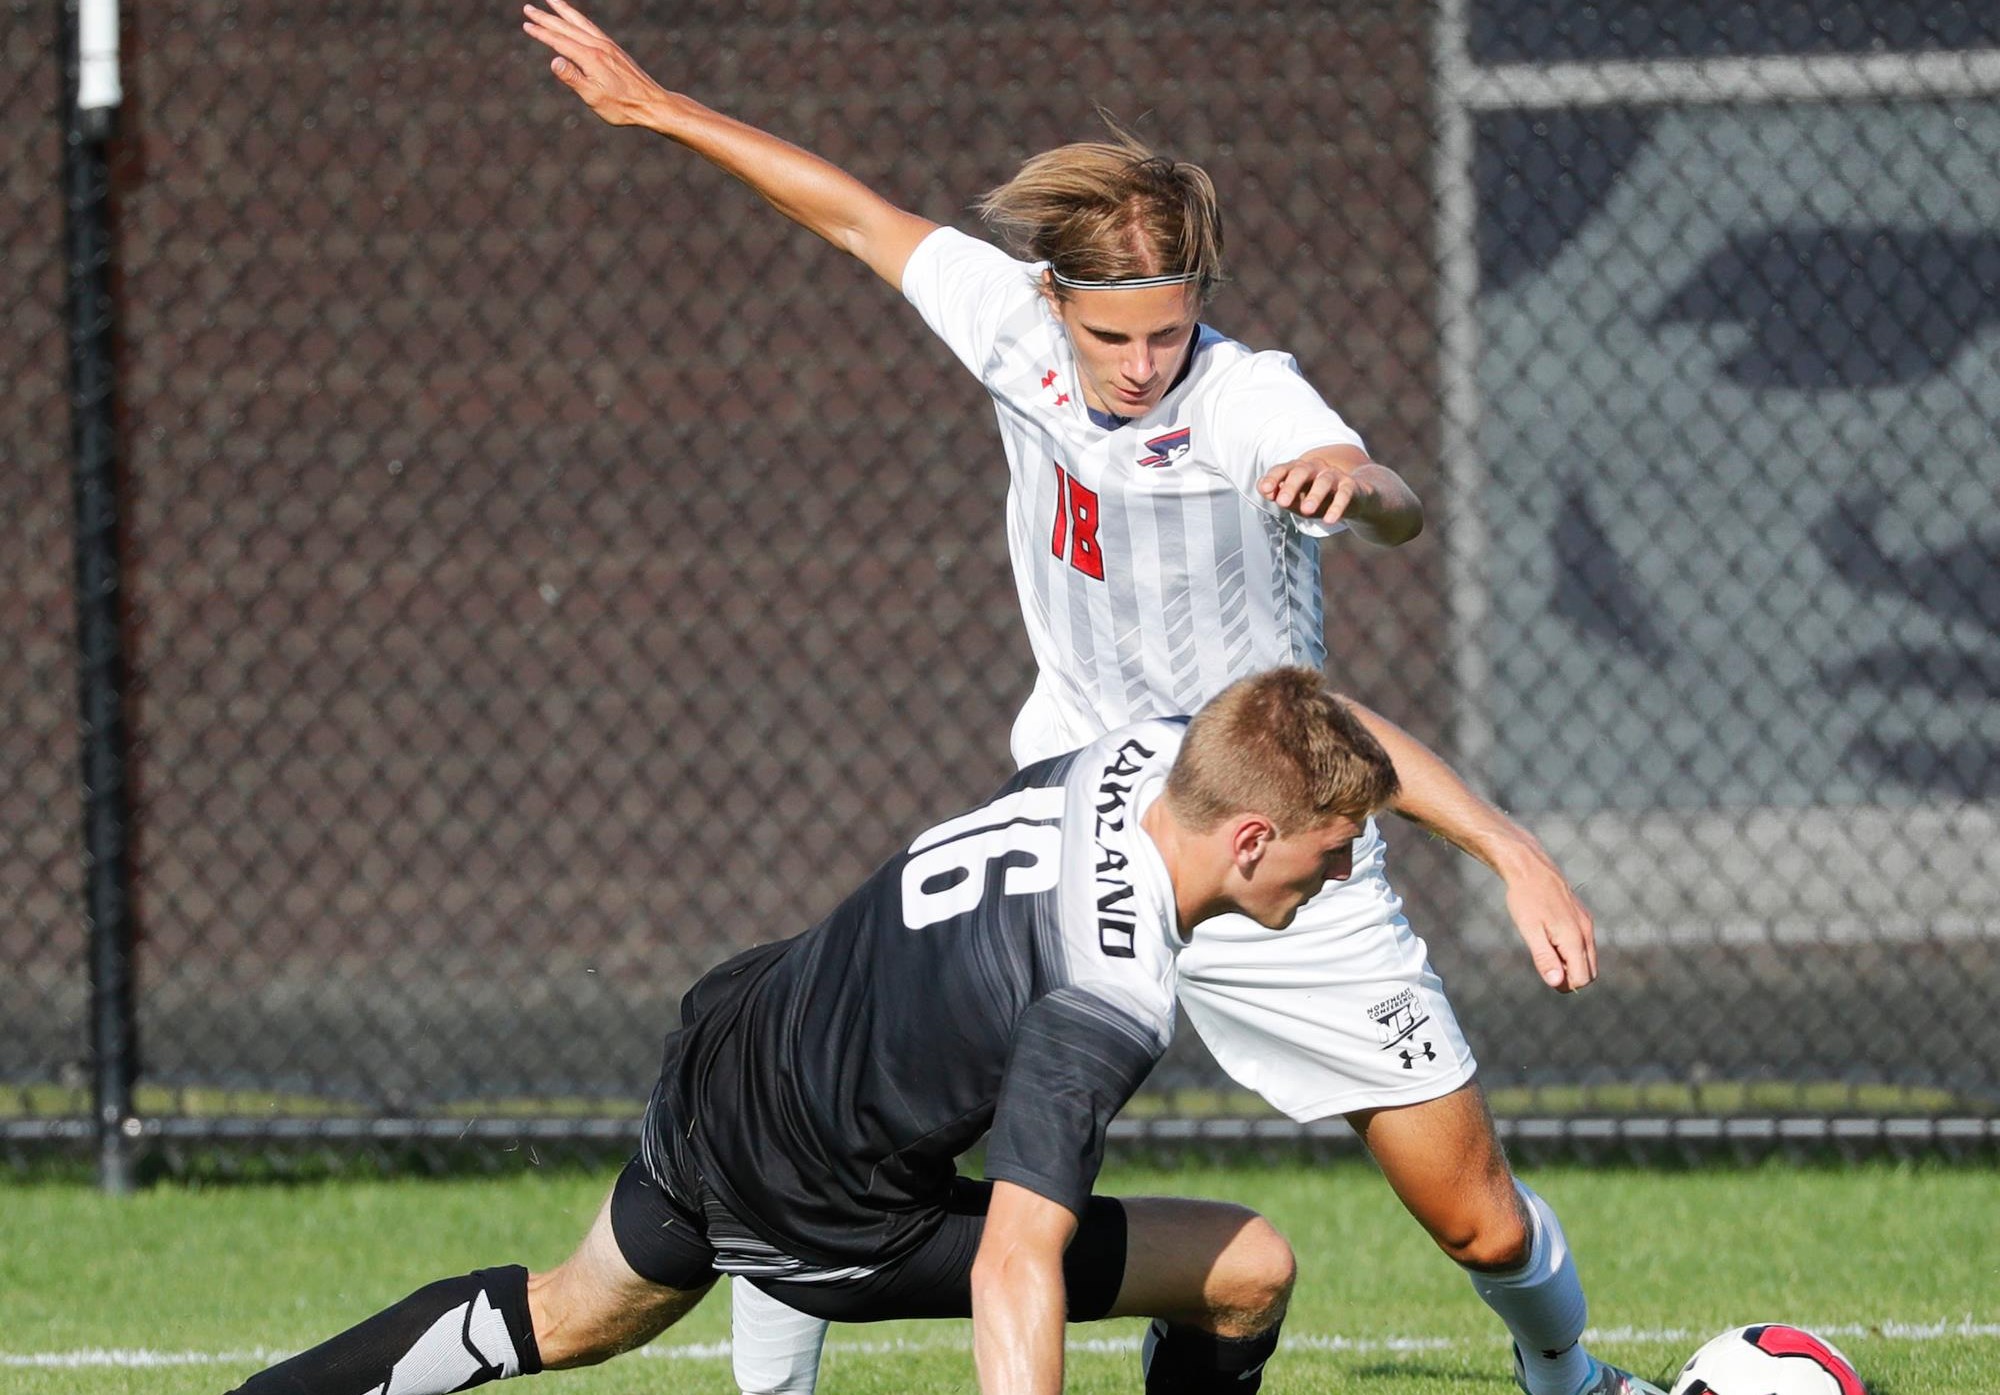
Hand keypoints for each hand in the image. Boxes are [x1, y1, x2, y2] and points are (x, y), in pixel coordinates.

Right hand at [523, 0, 668, 126]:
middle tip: (528, 8)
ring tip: (551, 0)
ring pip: (581, 23)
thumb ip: (573, 78)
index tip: (526, 25)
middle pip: (567, 28)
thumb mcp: (594, 97)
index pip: (560, 41)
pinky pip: (592, 28)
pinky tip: (576, 19)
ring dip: (564, 11)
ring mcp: (608, 46)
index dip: (542, 33)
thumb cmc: (622, 106)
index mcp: (591, 58)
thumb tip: (554, 60)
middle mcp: (599, 47)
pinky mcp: (614, 49)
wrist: (652, 104)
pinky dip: (580, 20)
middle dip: (547, 18)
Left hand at [1256, 455, 1373, 522]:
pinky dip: (1337, 506)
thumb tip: (1264, 490)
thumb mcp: (1296, 501)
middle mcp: (1316, 468)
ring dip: (1314, 495)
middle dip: (1291, 486)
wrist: (1353, 499)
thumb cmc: (1317, 499)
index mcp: (1298, 470)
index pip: (1283, 469)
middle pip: (1302, 471)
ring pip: (1324, 481)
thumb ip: (1280, 496)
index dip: (1273, 478)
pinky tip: (1329, 520)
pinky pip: (1345, 494)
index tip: (1265, 490)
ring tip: (1306, 512)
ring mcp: (1334, 475)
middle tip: (1282, 503)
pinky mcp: (1351, 486)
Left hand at [1500, 851, 1598, 992]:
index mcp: (1574, 938)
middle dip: (1569, 976)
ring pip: (1589, 959)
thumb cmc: (1526, 900)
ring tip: (1547, 946)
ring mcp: (1587, 924)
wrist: (1530, 868)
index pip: (1582, 979)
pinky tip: (1552, 936)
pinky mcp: (1584, 917)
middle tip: (1545, 959)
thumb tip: (1557, 983)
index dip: (1563, 984)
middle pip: (1589, 973)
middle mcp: (1586, 932)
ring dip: (1571, 963)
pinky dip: (1572, 950)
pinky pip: (1585, 944)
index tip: (1545, 970)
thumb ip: (1545, 958)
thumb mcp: (1530, 931)